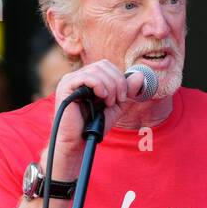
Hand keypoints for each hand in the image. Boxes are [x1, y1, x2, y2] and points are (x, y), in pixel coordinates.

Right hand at [51, 61, 142, 177]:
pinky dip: (99, 86)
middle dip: (117, 82)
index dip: (119, 77)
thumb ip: (127, 92)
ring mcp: (70, 80)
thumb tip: (140, 75)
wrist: (78, 142)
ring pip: (96, 70)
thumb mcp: (116, 107)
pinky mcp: (66, 87)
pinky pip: (86, 77)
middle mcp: (77, 76)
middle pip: (102, 65)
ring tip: (108, 103)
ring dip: (109, 87)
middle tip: (117, 101)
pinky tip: (101, 98)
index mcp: (87, 78)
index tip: (123, 97)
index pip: (106, 65)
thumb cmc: (94, 126)